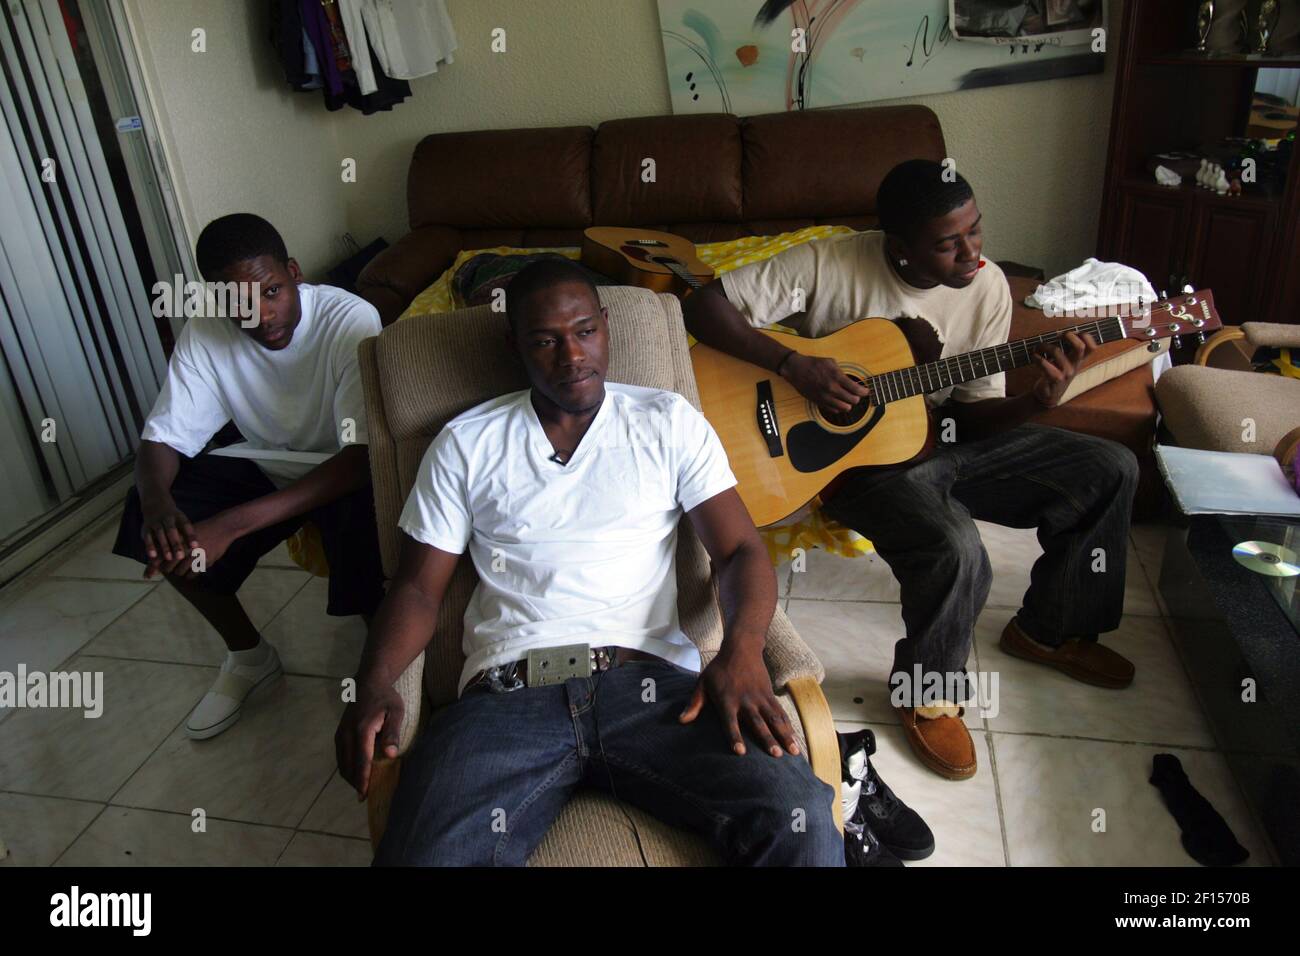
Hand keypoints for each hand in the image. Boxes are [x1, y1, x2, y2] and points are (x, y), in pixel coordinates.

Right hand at [140, 496, 197, 577]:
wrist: (156, 505)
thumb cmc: (174, 519)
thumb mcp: (183, 522)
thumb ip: (189, 534)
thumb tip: (198, 549)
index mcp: (179, 517)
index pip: (186, 525)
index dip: (190, 535)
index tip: (196, 546)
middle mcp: (167, 519)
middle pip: (172, 531)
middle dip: (176, 544)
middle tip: (181, 556)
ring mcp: (156, 523)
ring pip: (159, 534)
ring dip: (164, 546)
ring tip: (169, 558)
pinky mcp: (145, 528)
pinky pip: (147, 538)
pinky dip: (150, 546)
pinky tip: (153, 556)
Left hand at [159, 512, 238, 579]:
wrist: (223, 528)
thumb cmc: (203, 529)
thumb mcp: (186, 533)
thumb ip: (174, 543)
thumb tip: (160, 554)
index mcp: (178, 541)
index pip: (161, 557)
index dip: (153, 567)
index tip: (147, 575)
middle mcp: (185, 550)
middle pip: (169, 567)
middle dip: (167, 569)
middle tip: (167, 568)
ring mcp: (196, 557)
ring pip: (180, 571)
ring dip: (179, 572)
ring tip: (180, 569)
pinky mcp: (206, 562)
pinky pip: (193, 573)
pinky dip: (190, 574)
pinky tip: (190, 572)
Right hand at [336, 680, 404, 799]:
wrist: (368, 682)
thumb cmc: (386, 698)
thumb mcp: (395, 712)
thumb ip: (393, 733)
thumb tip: (391, 755)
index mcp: (362, 731)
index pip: (361, 761)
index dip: (362, 780)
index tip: (363, 795)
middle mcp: (347, 734)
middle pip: (348, 765)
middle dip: (355, 782)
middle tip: (364, 796)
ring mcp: (340, 733)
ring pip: (342, 762)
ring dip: (349, 776)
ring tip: (360, 787)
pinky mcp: (339, 733)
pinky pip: (340, 755)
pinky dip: (346, 767)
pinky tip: (355, 772)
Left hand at [680, 644, 799, 757]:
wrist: (741, 648)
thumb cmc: (718, 669)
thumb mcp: (702, 683)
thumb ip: (694, 704)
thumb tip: (681, 721)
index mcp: (727, 701)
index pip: (730, 722)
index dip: (735, 737)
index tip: (741, 752)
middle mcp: (745, 701)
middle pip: (757, 723)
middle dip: (767, 739)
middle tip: (776, 755)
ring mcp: (760, 698)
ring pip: (774, 719)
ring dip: (784, 735)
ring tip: (793, 752)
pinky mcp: (769, 695)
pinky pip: (780, 713)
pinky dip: (788, 727)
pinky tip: (794, 740)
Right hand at [782, 352, 870, 414]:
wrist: (796, 370)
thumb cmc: (813, 364)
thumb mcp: (830, 362)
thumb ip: (841, 371)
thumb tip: (850, 379)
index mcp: (836, 377)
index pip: (856, 389)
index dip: (864, 392)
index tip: (866, 391)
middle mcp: (831, 388)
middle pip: (852, 400)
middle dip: (857, 398)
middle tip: (857, 395)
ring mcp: (825, 397)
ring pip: (844, 408)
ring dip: (848, 404)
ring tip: (847, 400)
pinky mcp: (818, 402)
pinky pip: (833, 410)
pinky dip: (838, 407)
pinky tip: (838, 402)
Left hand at [1031, 331, 1095, 408]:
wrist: (1048, 394)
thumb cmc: (1055, 373)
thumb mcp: (1065, 362)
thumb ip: (1066, 348)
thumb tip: (1061, 331)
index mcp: (1079, 360)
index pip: (1092, 347)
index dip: (1085, 336)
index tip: (1071, 333)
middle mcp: (1075, 366)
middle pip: (1080, 346)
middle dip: (1067, 335)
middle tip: (1056, 336)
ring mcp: (1066, 373)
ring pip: (1057, 351)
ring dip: (1043, 345)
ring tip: (1038, 348)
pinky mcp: (1055, 379)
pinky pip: (1045, 364)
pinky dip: (1037, 358)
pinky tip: (1034, 357)